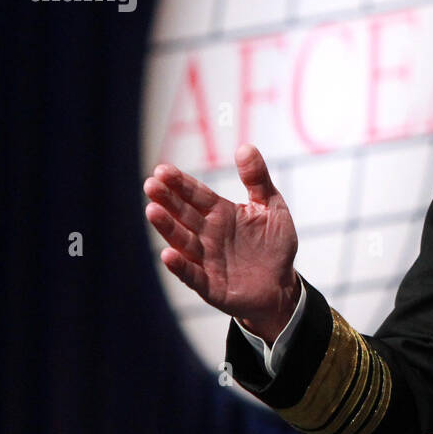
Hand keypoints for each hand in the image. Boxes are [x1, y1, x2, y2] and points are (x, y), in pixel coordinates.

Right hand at [143, 143, 299, 341]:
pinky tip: (168, 255)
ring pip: (183, 242)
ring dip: (167, 228)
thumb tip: (245, 147)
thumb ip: (257, 180)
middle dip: (167, 200)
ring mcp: (207, 260)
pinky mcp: (210, 285)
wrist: (282, 286)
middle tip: (150, 184)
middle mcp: (208, 235)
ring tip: (152, 211)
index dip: (180, 183)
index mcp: (220, 214)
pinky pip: (193, 276)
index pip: (197, 195)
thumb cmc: (274, 245)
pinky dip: (180, 267)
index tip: (162, 170)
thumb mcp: (271, 207)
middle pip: (184, 215)